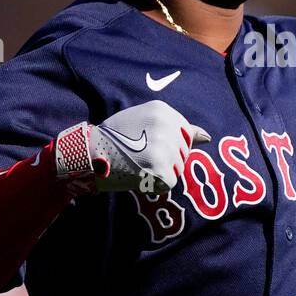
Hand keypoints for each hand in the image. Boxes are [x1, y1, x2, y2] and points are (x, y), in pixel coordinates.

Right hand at [55, 99, 209, 193]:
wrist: (88, 155)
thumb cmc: (113, 139)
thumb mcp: (144, 122)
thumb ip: (176, 127)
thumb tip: (207, 137)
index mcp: (162, 110)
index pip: (184, 133)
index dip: (166, 144)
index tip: (145, 144)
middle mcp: (166, 125)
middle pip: (182, 151)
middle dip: (165, 158)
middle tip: (138, 155)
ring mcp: (165, 147)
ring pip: (176, 167)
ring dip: (160, 171)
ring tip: (137, 164)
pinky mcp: (162, 168)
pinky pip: (169, 182)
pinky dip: (155, 185)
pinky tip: (138, 175)